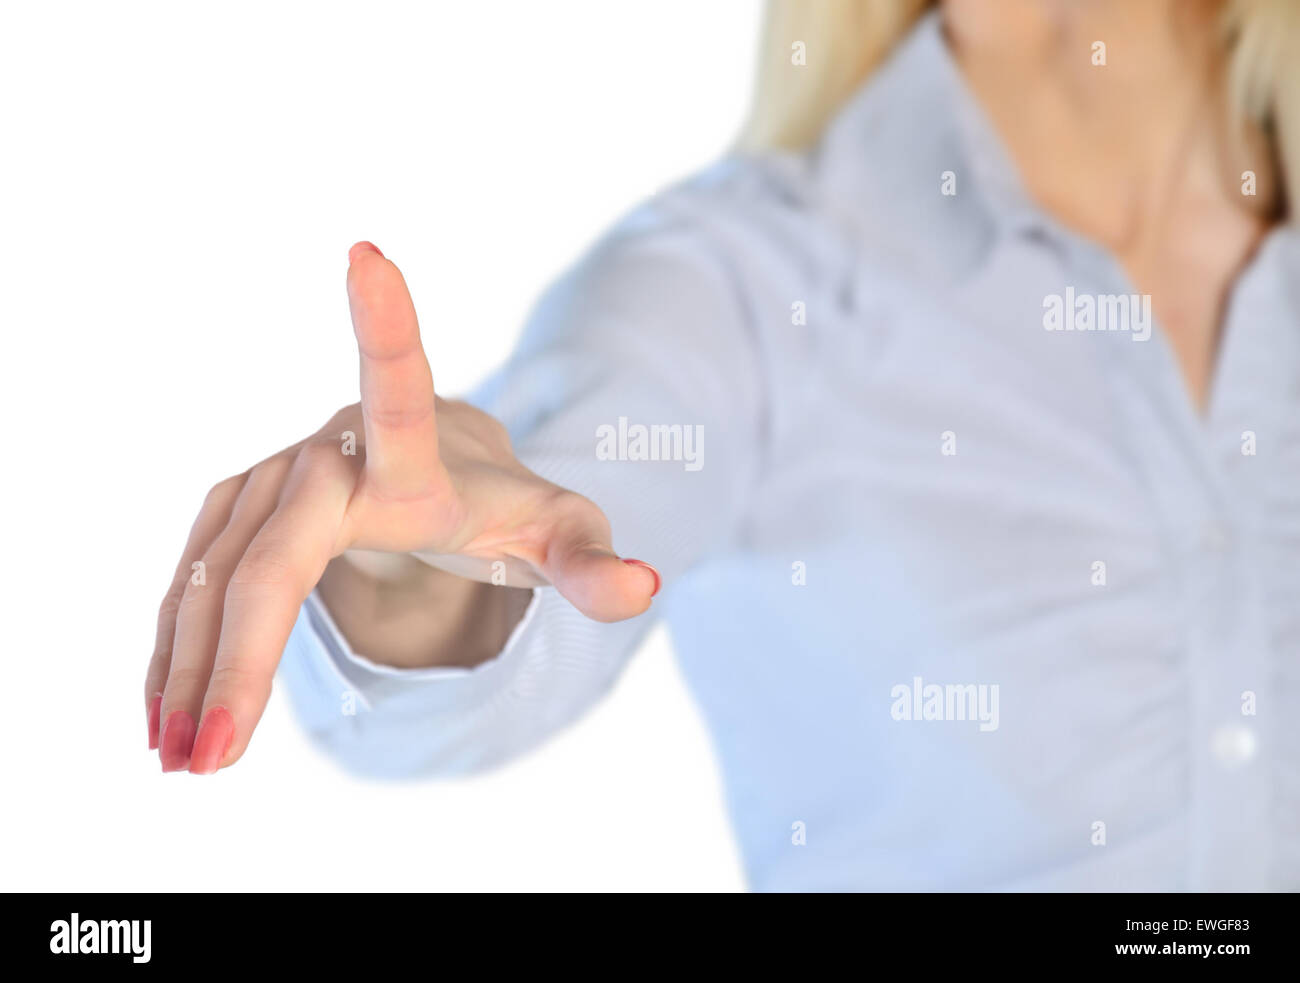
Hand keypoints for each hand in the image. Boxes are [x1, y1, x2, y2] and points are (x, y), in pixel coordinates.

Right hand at [144, 242, 659, 773]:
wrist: (424, 470)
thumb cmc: (496, 502)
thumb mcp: (557, 532)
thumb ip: (592, 563)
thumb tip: (646, 585)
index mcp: (415, 454)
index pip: (403, 390)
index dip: (390, 327)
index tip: (370, 251)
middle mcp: (328, 456)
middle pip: (270, 556)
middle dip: (239, 658)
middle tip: (214, 759)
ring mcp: (271, 482)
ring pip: (211, 577)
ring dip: (189, 671)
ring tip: (185, 763)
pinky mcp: (236, 509)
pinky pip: (190, 581)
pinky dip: (172, 648)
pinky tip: (163, 715)